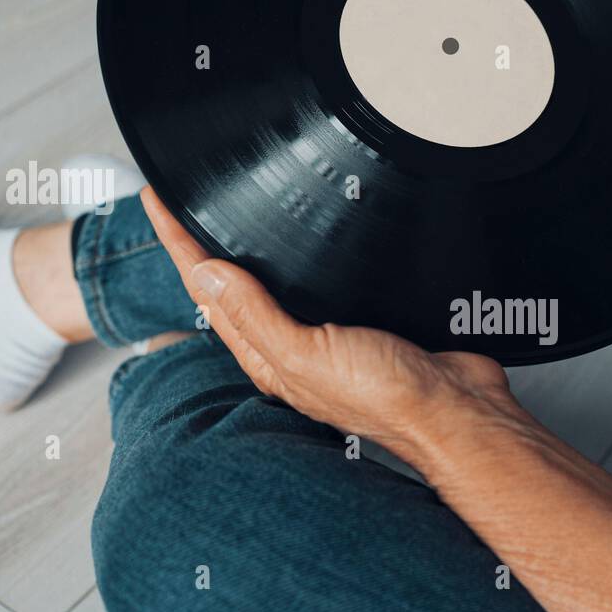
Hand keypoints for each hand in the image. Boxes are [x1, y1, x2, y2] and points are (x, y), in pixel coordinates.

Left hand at [141, 187, 523, 464]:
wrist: (455, 410)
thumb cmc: (385, 398)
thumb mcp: (306, 354)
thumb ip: (256, 315)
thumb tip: (207, 273)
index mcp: (267, 357)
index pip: (207, 290)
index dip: (177, 242)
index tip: (156, 200)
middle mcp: (289, 347)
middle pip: (230, 286)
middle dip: (198, 244)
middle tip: (174, 202)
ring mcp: (326, 334)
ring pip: (271, 283)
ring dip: (244, 252)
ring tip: (218, 218)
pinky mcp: (363, 319)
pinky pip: (317, 283)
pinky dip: (298, 259)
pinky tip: (301, 246)